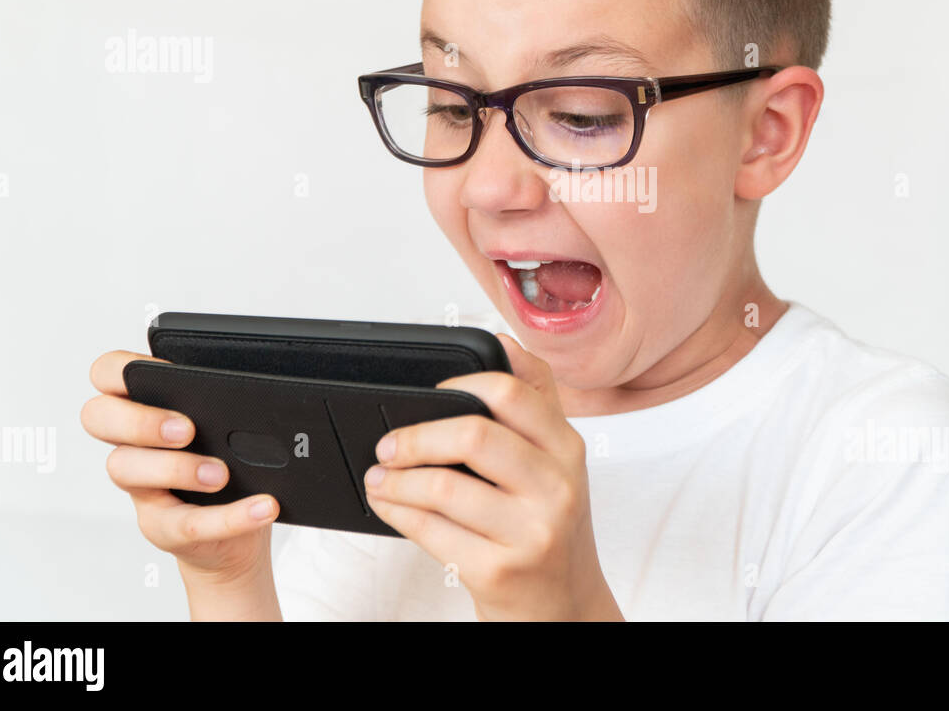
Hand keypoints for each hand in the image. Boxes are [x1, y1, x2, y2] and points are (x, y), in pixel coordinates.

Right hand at [82, 350, 279, 588]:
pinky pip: (185, 523)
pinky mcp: (163, 526)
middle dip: (140, 420)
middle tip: (186, 429)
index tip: (160, 371)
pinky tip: (262, 507)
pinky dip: (230, 517)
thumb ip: (225, 400)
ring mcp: (142, 487)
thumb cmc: (229, 462)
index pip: (107, 374)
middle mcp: (132, 444)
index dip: (119, 369)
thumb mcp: (228, 423)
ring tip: (222, 475)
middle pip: (98, 418)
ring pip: (127, 470)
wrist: (236, 532)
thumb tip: (256, 386)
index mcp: (145, 407)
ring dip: (178, 469)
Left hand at [362, 335, 621, 620]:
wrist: (563, 607)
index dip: (461, 384)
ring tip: (380, 478)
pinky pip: (430, 530)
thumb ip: (532, 403)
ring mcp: (532, 531)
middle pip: (473, 434)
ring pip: (443, 485)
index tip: (430, 393)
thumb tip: (500, 341)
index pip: (513, 391)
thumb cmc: (548, 529)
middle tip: (388, 444)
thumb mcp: (554, 463)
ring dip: (395, 480)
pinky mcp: (500, 571)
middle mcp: (558, 486)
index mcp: (568, 448)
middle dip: (415, 436)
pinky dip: (396, 512)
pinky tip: (390, 505)